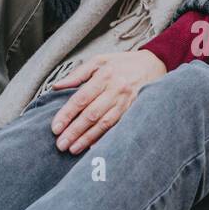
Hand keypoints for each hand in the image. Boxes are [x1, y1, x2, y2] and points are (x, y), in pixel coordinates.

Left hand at [49, 50, 166, 152]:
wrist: (153, 64)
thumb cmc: (122, 63)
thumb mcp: (99, 60)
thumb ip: (77, 74)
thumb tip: (56, 86)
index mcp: (104, 76)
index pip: (81, 99)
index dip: (67, 114)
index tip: (55, 128)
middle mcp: (115, 90)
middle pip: (91, 114)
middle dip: (74, 131)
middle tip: (61, 144)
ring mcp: (126, 102)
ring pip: (104, 124)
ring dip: (87, 138)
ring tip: (73, 148)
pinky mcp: (134, 111)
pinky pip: (117, 127)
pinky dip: (105, 138)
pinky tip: (94, 147)